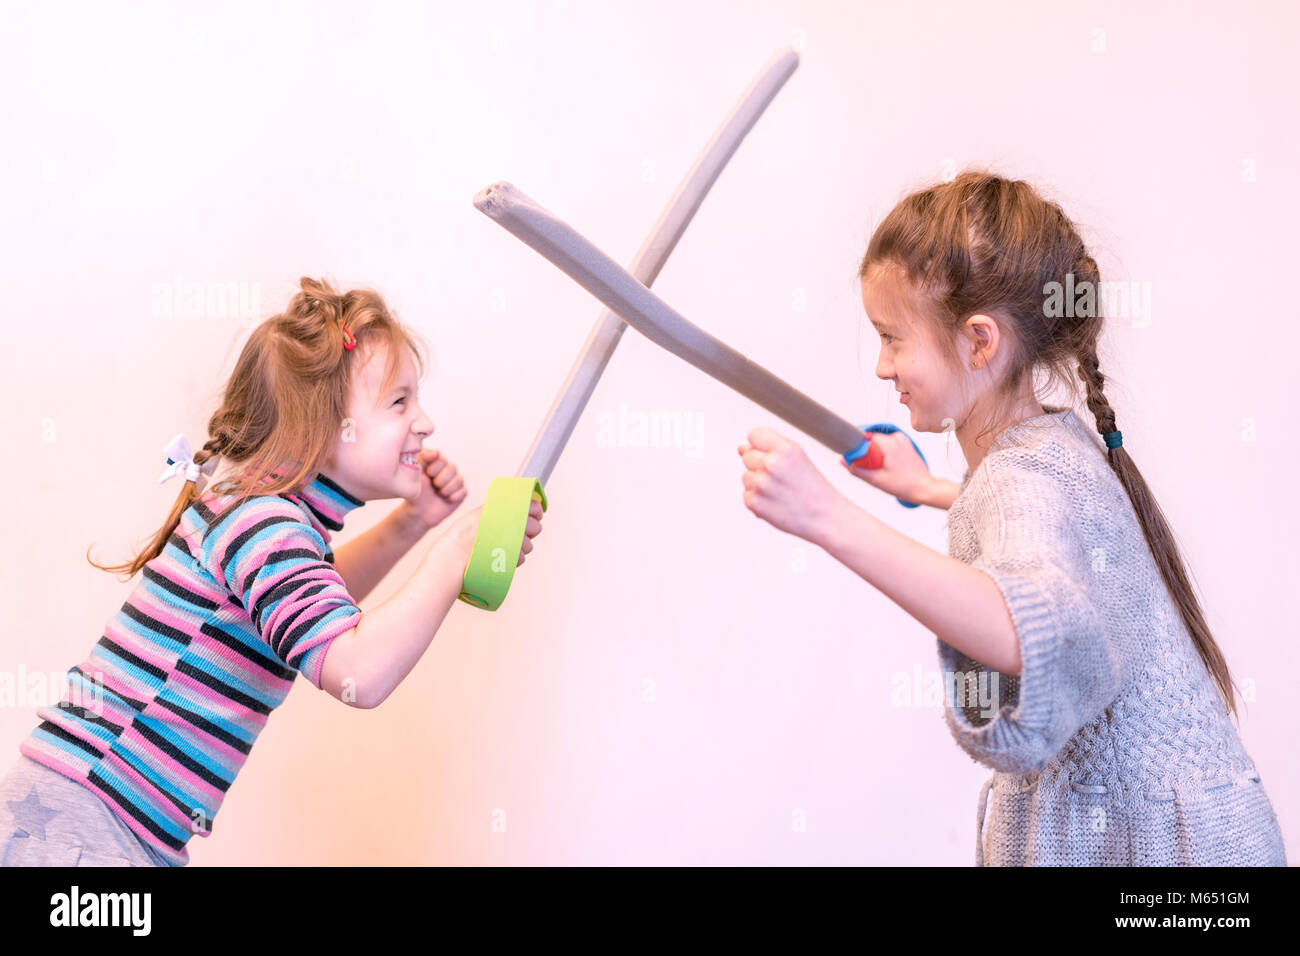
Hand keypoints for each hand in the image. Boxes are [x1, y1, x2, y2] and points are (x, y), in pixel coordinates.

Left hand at [402, 448, 466, 529]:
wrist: (420, 512)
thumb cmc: (416, 492)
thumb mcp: (416, 473)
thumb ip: (424, 458)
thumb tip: (437, 452)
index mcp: (437, 462)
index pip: (442, 458)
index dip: (435, 467)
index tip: (428, 474)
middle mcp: (448, 469)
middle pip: (452, 467)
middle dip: (440, 480)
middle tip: (433, 485)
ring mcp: (456, 480)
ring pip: (458, 480)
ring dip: (445, 489)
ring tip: (438, 493)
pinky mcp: (461, 492)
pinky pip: (463, 491)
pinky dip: (452, 497)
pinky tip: (445, 499)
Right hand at [448, 500, 543, 569]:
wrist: (456, 554)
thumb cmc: (465, 535)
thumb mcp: (482, 513)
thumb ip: (501, 511)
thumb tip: (519, 510)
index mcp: (507, 508)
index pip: (534, 506)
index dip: (535, 512)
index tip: (533, 516)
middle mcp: (514, 522)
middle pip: (536, 527)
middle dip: (528, 533)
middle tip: (514, 535)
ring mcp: (516, 539)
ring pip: (529, 545)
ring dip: (519, 548)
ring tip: (502, 548)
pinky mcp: (514, 556)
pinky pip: (521, 558)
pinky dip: (513, 560)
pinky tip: (500, 556)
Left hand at [737, 427, 842, 542]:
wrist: (825, 517)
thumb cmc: (814, 489)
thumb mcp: (798, 458)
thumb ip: (769, 448)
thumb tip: (741, 448)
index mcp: (785, 449)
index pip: (753, 435)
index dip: (759, 445)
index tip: (769, 455)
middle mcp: (772, 464)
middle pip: (747, 456)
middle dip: (759, 466)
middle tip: (781, 479)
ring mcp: (761, 484)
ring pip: (746, 476)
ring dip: (758, 484)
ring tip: (780, 492)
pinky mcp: (754, 502)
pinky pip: (746, 495)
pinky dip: (758, 500)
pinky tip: (775, 503)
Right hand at [841, 430, 932, 503]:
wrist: (923, 487)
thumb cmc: (903, 485)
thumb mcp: (876, 480)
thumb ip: (857, 470)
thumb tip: (843, 461)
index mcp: (889, 444)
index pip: (865, 437)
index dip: (857, 445)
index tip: (854, 455)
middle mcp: (897, 438)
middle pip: (872, 439)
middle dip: (866, 451)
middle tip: (867, 466)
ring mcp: (902, 439)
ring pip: (880, 442)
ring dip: (875, 451)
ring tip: (879, 467)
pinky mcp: (905, 443)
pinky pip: (888, 444)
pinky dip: (884, 452)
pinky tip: (886, 465)